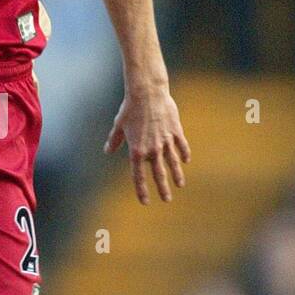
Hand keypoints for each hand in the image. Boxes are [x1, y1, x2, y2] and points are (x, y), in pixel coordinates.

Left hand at [104, 85, 190, 203]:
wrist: (147, 93)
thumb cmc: (130, 108)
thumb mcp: (119, 125)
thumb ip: (114, 140)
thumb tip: (108, 151)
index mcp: (136, 150)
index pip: (138, 176)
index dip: (142, 190)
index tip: (145, 202)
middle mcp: (152, 149)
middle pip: (158, 174)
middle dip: (163, 189)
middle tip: (167, 200)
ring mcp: (165, 141)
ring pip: (173, 163)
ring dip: (177, 175)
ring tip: (180, 185)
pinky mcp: (175, 131)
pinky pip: (181, 146)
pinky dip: (184, 154)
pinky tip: (186, 161)